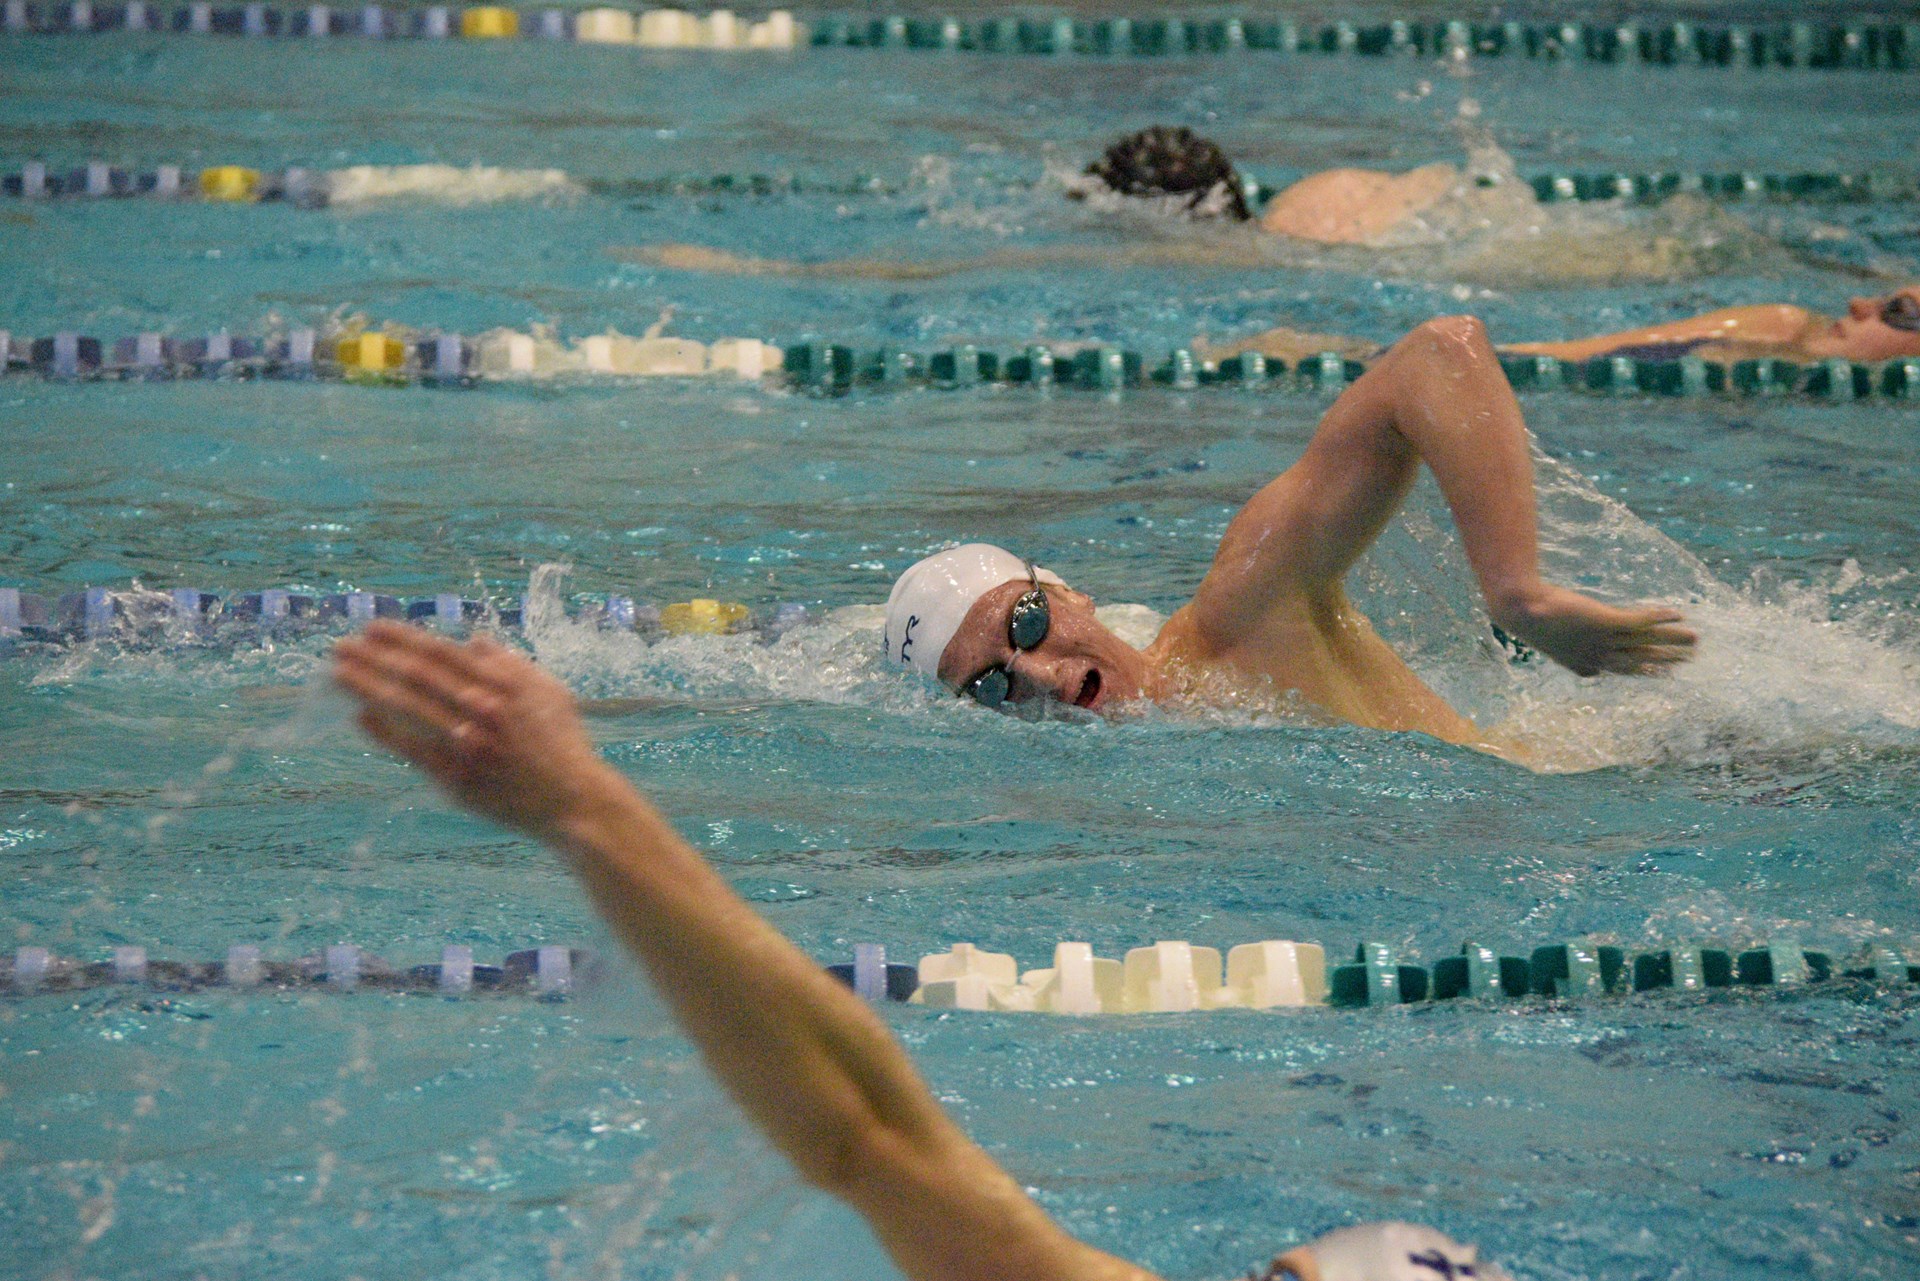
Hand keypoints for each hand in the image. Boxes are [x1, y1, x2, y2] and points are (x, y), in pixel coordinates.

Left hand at [333, 620, 617, 840]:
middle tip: (339, 646)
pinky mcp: (459, 778)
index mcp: (506, 684)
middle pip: (418, 676)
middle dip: (374, 658)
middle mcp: (484, 709)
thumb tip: (473, 640)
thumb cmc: (562, 743)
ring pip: (409, 709)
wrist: (573, 799)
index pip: (443, 653)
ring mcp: (469, 744)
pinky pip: (414, 750)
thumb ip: (512, 664)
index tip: (372, 628)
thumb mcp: (550, 692)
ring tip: (338, 673)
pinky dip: (386, 732)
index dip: (404, 639)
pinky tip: (360, 717)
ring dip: (369, 688)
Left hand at [1492, 582, 1696, 676]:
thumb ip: (1567, 640)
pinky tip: (1678, 613)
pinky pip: (1640, 621)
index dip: (1645, 668)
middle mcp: (1598, 657)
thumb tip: (1569, 633)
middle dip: (1667, 660)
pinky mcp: (1605, 621)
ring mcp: (1602, 640)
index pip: (1622, 669)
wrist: (1520, 609)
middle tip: (1690, 659)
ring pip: (1646, 642)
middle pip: (1641, 660)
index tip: (1663, 669)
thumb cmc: (1529, 620)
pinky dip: (1661, 618)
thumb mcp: (1551, 637)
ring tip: (1695, 640)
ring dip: (1673, 641)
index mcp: (1585, 667)